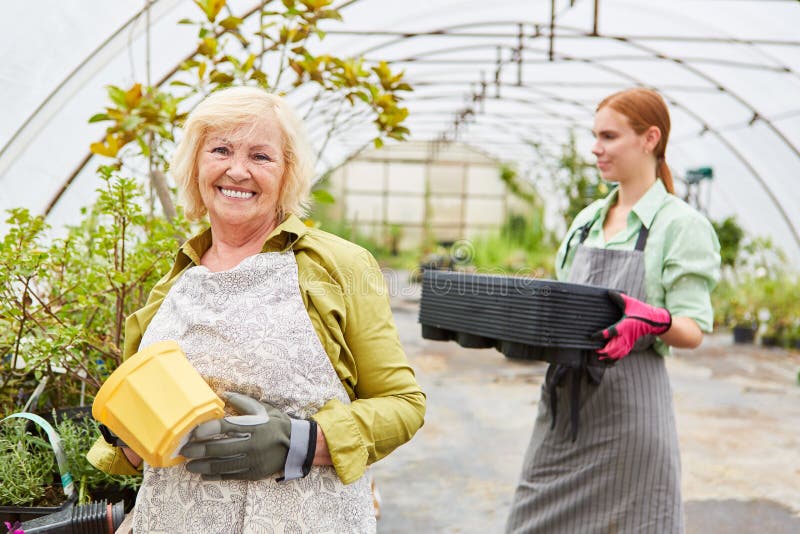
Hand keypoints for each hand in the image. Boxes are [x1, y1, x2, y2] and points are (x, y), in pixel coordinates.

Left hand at [180, 392, 316, 480]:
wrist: (296, 446)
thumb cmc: (276, 424)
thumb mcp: (263, 409)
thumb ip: (242, 402)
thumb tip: (223, 394)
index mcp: (255, 426)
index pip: (227, 427)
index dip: (208, 429)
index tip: (193, 432)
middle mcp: (253, 444)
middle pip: (220, 448)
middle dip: (199, 450)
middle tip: (184, 451)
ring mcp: (253, 461)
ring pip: (223, 465)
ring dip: (203, 466)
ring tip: (189, 465)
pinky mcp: (254, 474)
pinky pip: (230, 476)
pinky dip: (215, 475)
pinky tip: (203, 474)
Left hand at [592, 290, 670, 359]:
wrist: (655, 321)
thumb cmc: (642, 311)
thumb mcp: (630, 303)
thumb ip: (618, 298)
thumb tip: (608, 292)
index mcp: (624, 326)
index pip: (610, 332)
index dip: (600, 335)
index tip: (592, 337)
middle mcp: (626, 336)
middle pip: (613, 348)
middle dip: (603, 351)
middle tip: (595, 350)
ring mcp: (629, 341)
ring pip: (617, 353)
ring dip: (608, 356)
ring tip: (599, 357)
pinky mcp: (630, 344)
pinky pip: (622, 354)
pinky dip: (615, 359)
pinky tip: (608, 360)